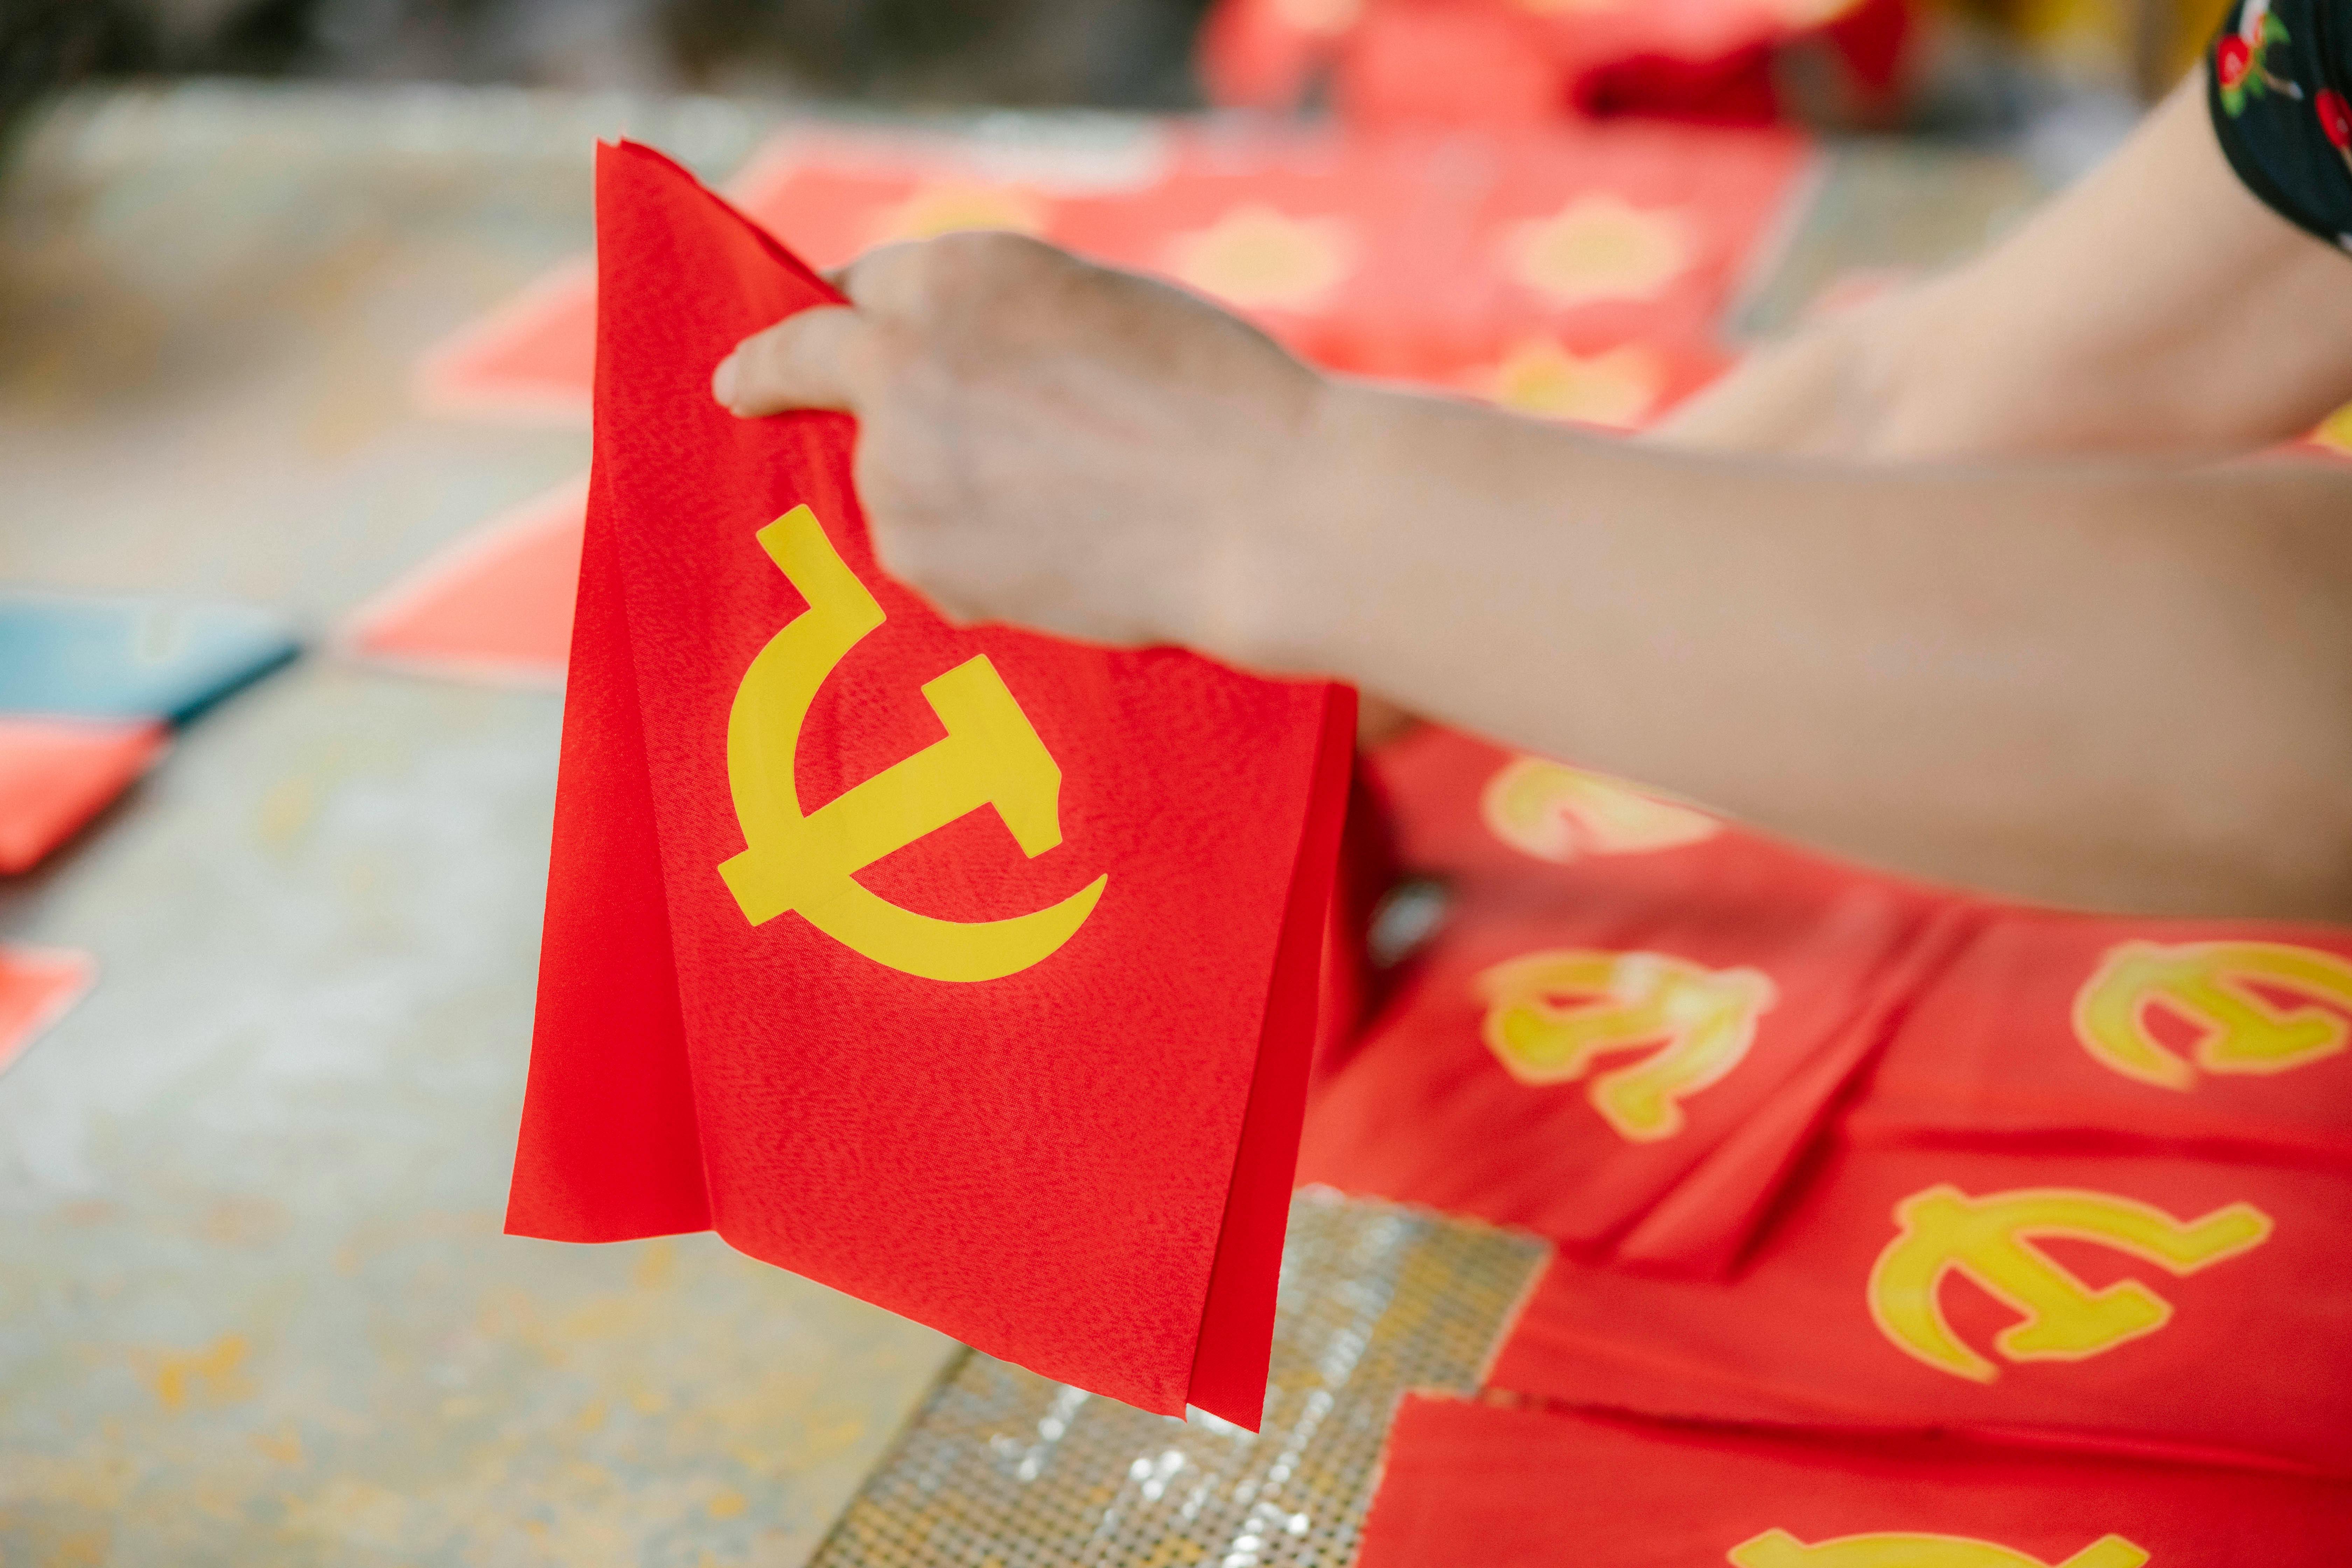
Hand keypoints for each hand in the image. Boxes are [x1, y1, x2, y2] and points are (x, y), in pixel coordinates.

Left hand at [714, 231, 1326, 657]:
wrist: (1260, 511)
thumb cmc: (1212, 399)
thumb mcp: (1089, 304)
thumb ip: (991, 323)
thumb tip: (924, 364)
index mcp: (952, 273)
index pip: (846, 290)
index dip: (829, 320)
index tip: (768, 351)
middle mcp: (898, 358)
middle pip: (831, 375)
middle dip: (815, 391)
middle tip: (769, 399)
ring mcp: (894, 464)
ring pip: (887, 477)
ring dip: (937, 491)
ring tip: (1059, 507)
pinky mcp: (913, 555)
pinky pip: (924, 551)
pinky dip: (969, 556)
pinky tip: (1058, 555)